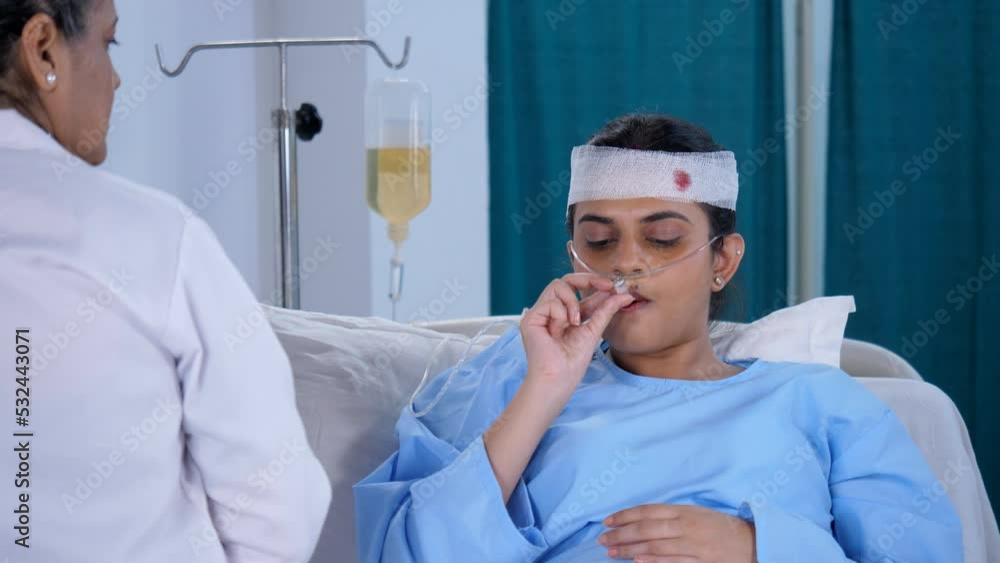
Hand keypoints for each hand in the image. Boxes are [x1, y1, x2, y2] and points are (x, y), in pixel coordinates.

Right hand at [520, 273, 633, 391]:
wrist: (559, 378)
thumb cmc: (573, 361)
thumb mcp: (594, 330)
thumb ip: (606, 311)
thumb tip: (625, 295)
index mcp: (564, 313)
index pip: (576, 289)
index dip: (593, 282)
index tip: (611, 285)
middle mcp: (550, 311)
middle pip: (565, 280)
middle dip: (586, 280)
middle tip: (605, 286)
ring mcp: (539, 313)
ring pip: (557, 286)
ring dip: (572, 303)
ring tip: (575, 322)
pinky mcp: (530, 318)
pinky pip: (551, 303)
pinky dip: (560, 316)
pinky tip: (558, 332)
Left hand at [599, 504, 756, 562]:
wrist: (752, 542)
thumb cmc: (719, 527)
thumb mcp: (696, 513)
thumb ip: (670, 516)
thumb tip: (639, 521)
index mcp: (684, 511)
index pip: (647, 511)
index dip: (625, 515)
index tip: (607, 521)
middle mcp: (686, 526)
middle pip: (646, 529)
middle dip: (621, 534)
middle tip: (603, 539)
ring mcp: (693, 546)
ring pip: (655, 546)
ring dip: (630, 549)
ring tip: (611, 552)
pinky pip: (673, 562)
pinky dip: (653, 561)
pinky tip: (637, 561)